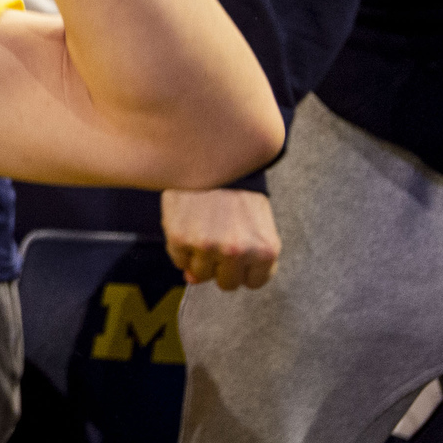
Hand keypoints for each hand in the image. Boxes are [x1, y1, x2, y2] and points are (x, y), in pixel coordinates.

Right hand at [162, 187, 279, 287]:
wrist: (210, 158)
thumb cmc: (238, 191)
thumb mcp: (256, 223)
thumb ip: (243, 257)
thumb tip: (193, 278)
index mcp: (264, 249)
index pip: (254, 282)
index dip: (244, 269)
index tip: (238, 255)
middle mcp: (237, 252)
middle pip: (227, 283)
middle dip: (222, 268)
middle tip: (219, 242)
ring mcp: (207, 247)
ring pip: (200, 275)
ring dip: (199, 258)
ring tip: (202, 232)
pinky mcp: (180, 239)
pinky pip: (178, 260)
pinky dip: (181, 249)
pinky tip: (187, 228)